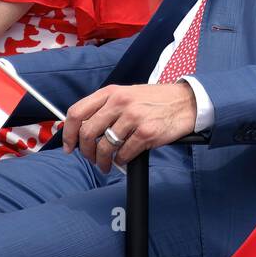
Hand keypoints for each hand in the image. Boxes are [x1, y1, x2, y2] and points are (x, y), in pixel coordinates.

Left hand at [62, 83, 196, 172]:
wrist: (186, 102)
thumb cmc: (155, 101)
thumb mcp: (127, 95)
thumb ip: (106, 108)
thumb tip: (85, 130)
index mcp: (111, 92)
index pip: (78, 112)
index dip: (69, 133)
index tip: (70, 146)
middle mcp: (120, 102)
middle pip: (88, 133)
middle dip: (86, 152)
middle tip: (92, 159)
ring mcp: (133, 117)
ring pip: (104, 147)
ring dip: (103, 161)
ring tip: (107, 164)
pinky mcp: (146, 132)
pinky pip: (123, 154)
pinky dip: (121, 161)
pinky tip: (124, 159)